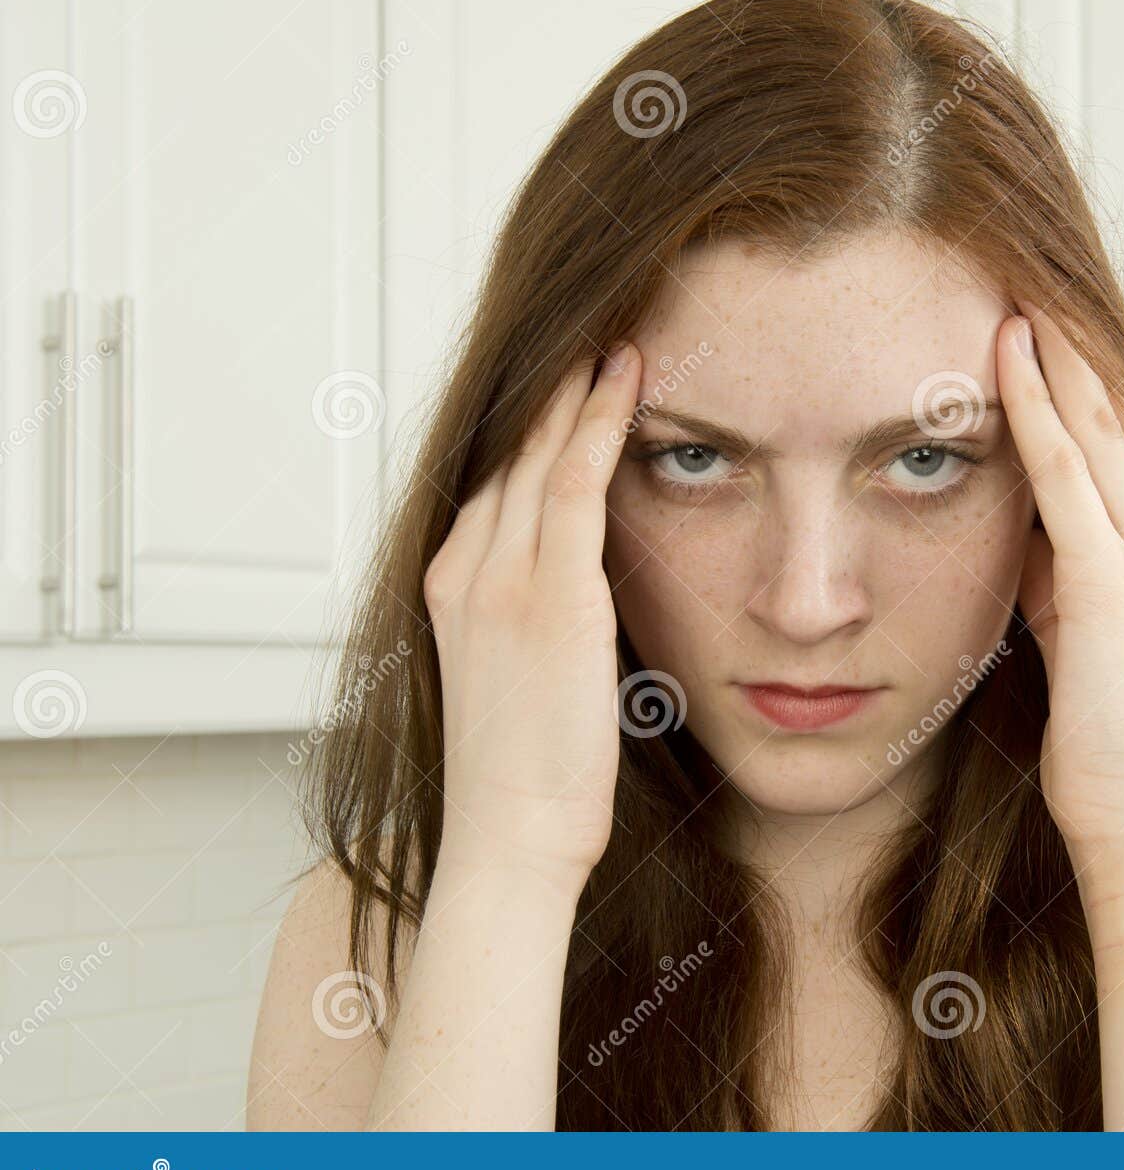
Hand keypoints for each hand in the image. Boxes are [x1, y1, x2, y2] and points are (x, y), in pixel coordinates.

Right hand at [422, 342, 641, 884]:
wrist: (507, 841)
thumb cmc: (523, 777)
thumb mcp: (518, 679)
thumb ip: (539, 620)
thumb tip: (586, 595)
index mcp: (453, 587)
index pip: (494, 482)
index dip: (530, 425)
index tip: (564, 380)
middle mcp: (464, 568)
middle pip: (508, 452)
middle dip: (548, 389)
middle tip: (589, 328)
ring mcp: (499, 579)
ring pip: (537, 451)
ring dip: (575, 386)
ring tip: (611, 333)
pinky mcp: (548, 596)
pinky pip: (573, 482)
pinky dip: (598, 421)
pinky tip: (625, 377)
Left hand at [996, 299, 1123, 851]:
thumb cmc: (1108, 738)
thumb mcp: (1079, 631)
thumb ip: (1058, 568)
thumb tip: (1018, 520)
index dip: (1086, 375)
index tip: (1041, 320)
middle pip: (1122, 413)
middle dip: (1072, 341)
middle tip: (1026, 271)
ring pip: (1101, 423)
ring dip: (1054, 350)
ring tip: (1015, 281)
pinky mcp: (1118, 582)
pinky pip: (1069, 471)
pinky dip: (1036, 406)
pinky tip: (1007, 355)